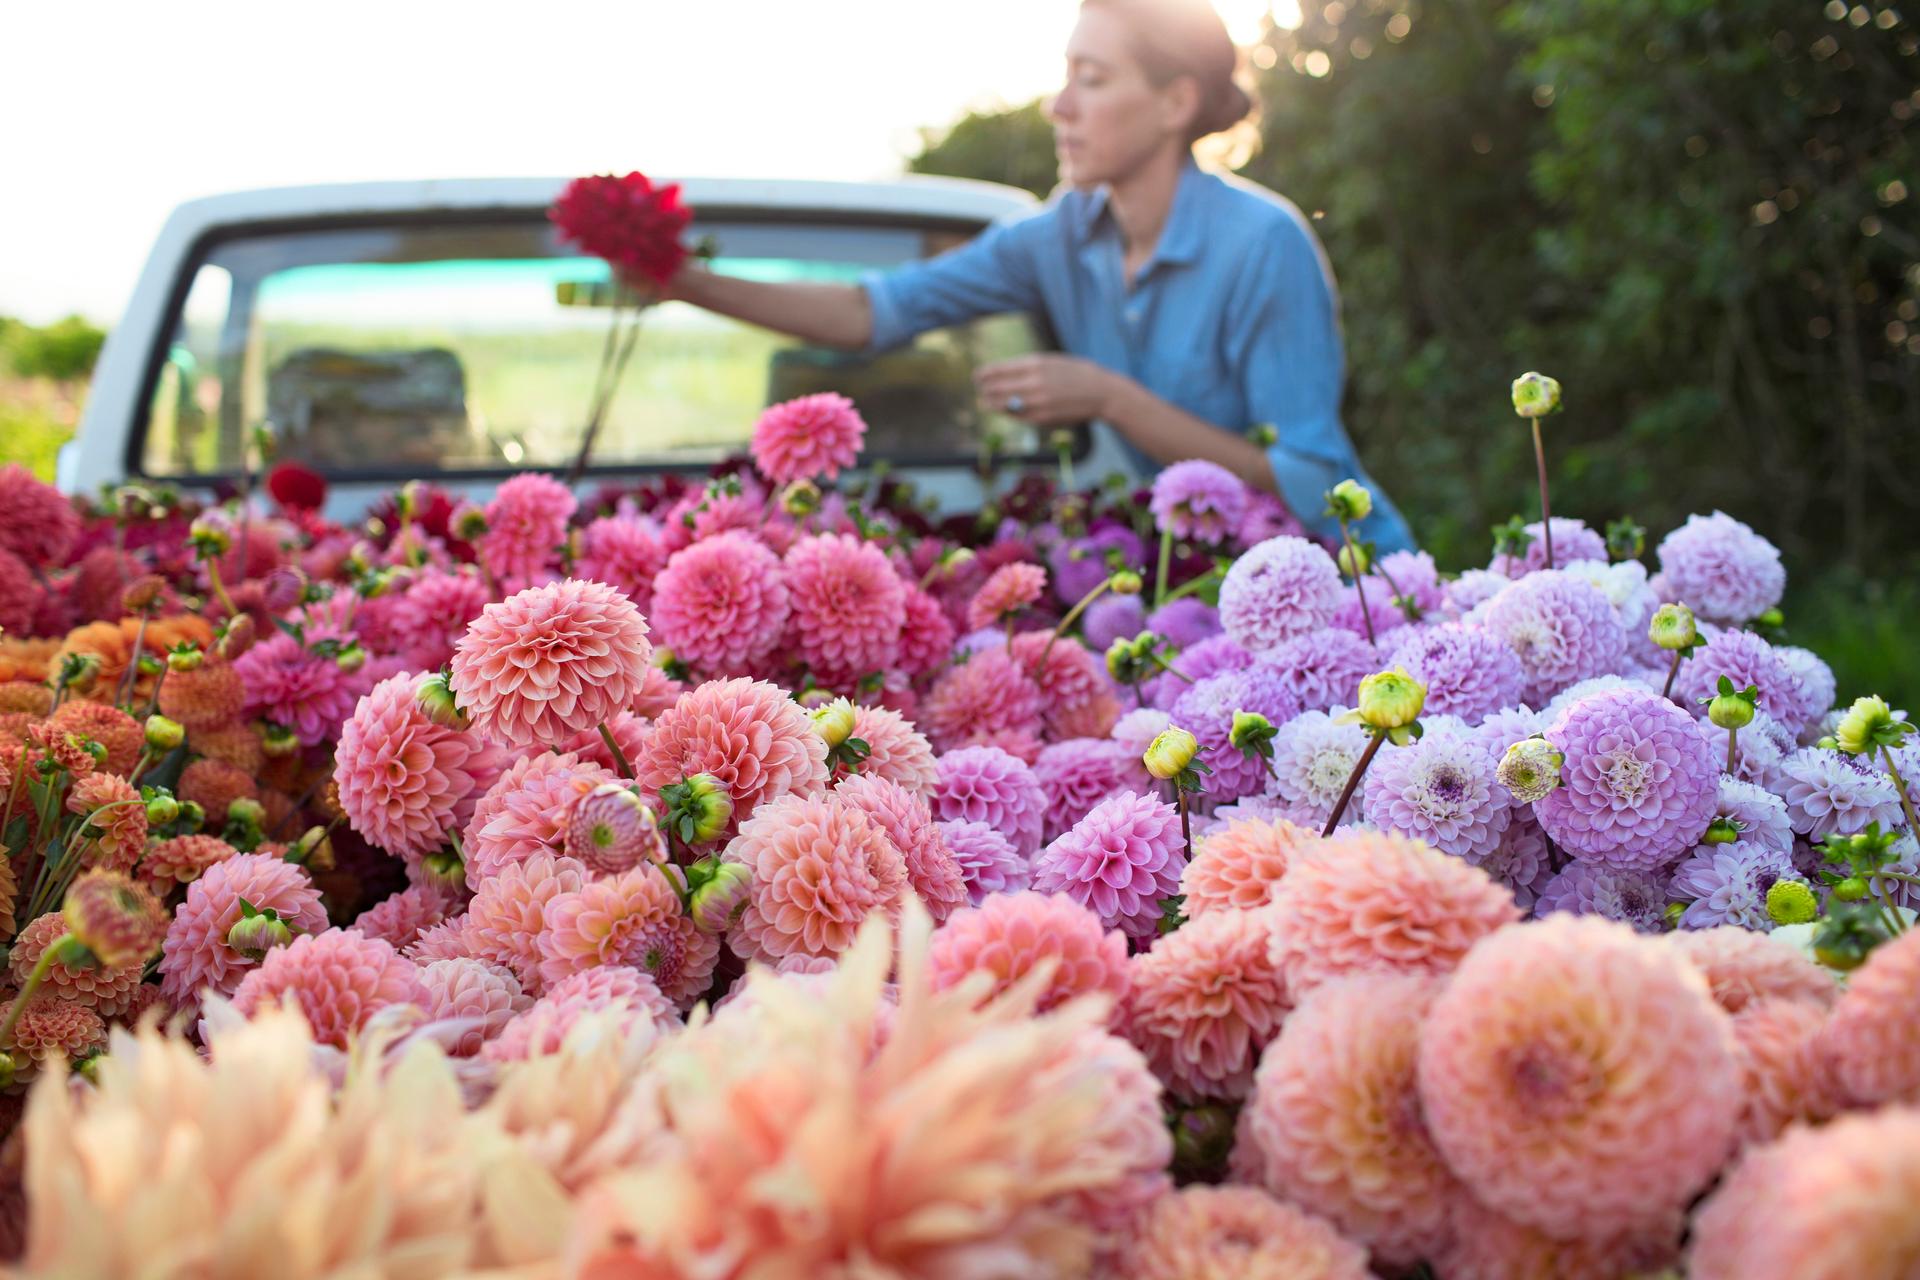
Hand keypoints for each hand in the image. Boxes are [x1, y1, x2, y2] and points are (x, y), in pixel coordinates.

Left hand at [975, 354, 1117, 424]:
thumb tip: (1001, 374)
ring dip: (991, 404)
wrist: (1101, 393)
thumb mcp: (1050, 361)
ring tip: (985, 402)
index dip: (982, 375)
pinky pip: (1017, 417)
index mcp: (1034, 364)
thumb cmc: (1076, 373)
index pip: (996, 371)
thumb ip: (1026, 367)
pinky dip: (1008, 413)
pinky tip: (1006, 410)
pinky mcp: (1042, 419)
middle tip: (980, 390)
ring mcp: (1037, 403)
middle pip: (995, 389)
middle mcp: (1033, 383)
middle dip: (984, 390)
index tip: (977, 377)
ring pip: (1002, 406)